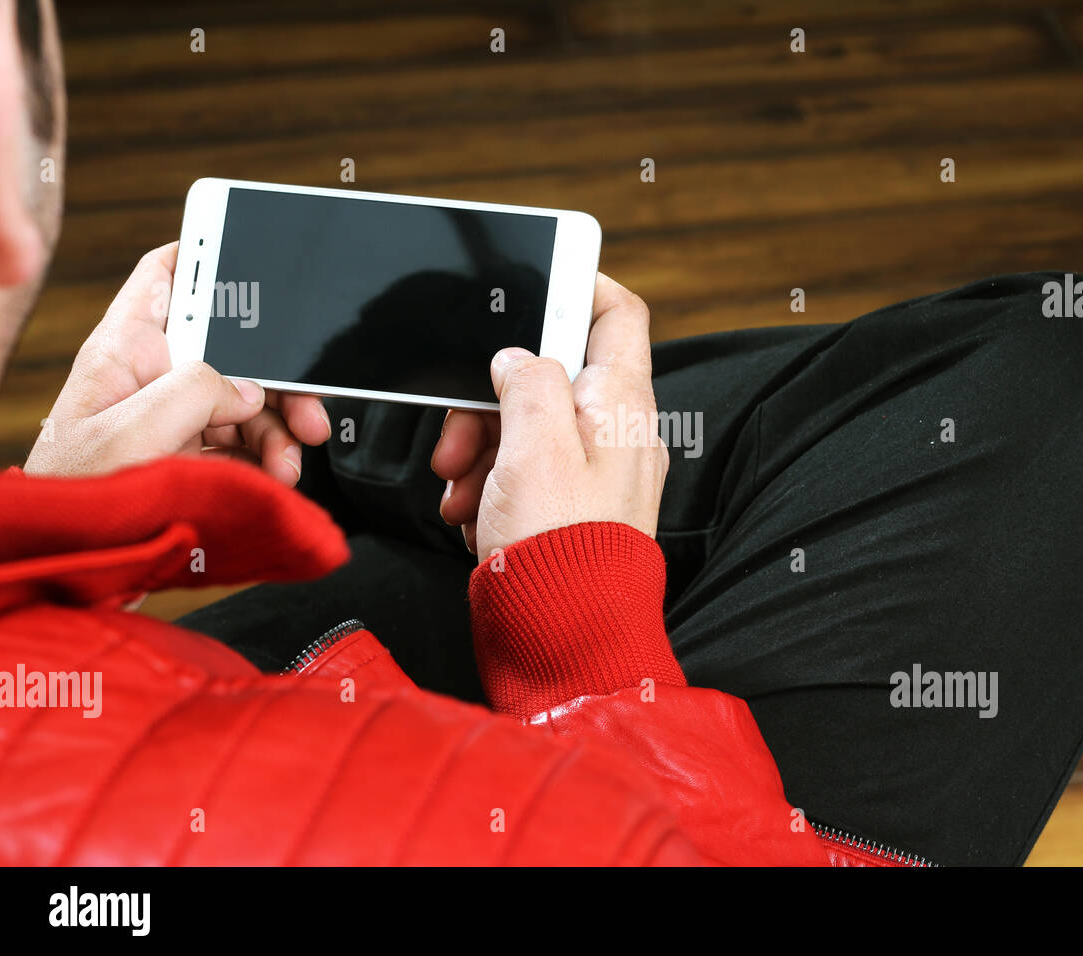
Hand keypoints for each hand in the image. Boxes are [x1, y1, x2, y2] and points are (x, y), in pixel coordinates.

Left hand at [23, 242, 329, 483]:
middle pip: (233, 350)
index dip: (209, 255)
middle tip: (308, 409)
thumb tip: (248, 390)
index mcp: (125, 352)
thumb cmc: (76, 500)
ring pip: (248, 405)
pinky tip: (273, 480)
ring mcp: (172, 420)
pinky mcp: (189, 459)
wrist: (76, 569)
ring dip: (280, 434)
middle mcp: (151, 379)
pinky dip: (269, 464)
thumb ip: (194, 392)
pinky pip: (245, 449)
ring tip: (287, 466)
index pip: (166, 277)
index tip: (258, 255)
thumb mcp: (131, 433)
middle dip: (279, 379)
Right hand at [433, 273, 668, 561]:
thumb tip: (517, 355)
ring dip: (481, 449)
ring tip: (462, 491)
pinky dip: (491, 484)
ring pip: (528, 425)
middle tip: (460, 437)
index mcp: (622, 404)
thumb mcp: (534, 447)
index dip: (578, 285)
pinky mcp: (569, 507)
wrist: (563, 641)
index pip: (617, 315)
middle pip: (551, 374)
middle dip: (492, 399)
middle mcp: (617, 433)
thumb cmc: (559, 553)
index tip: (531, 282)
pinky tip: (474, 514)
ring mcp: (595, 472)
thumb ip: (528, 381)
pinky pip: (525, 471)